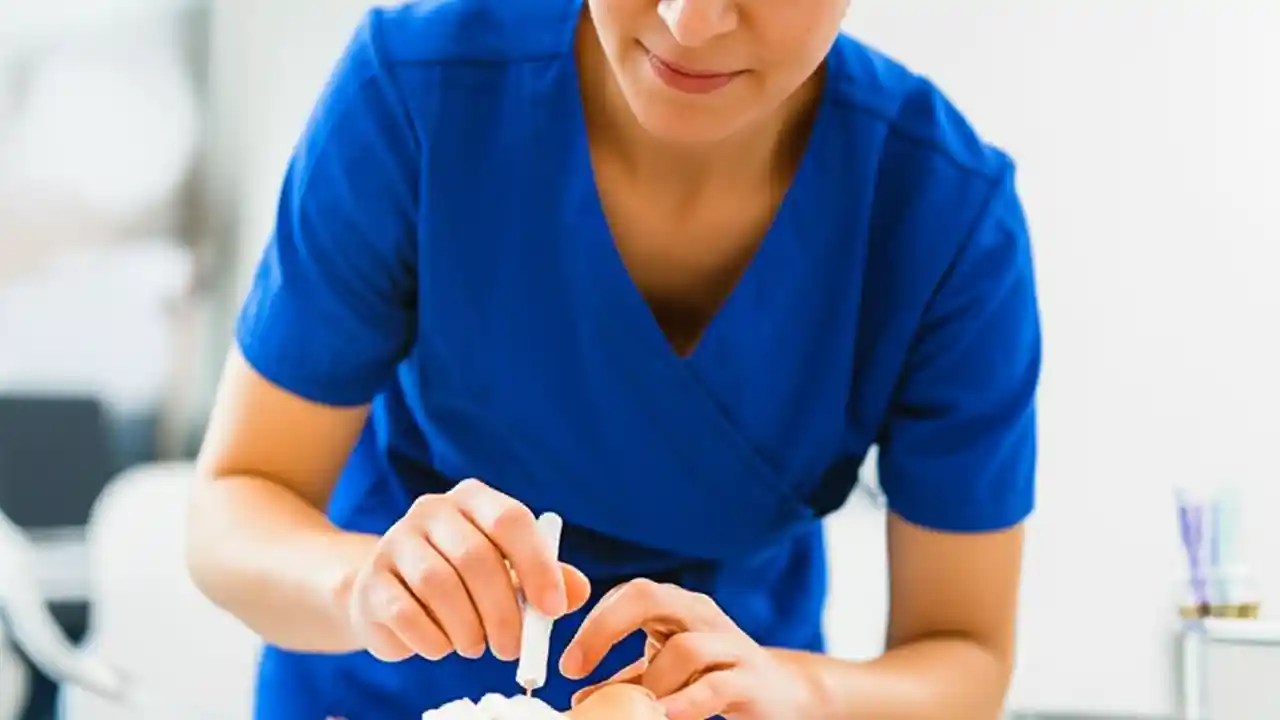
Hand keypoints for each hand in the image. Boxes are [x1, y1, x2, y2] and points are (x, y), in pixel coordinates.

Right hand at [346, 478, 590, 661]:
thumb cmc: (464, 583)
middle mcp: (432, 510)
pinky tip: (443, 646)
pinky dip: (433, 640)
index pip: (510, 519)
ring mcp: (395, 541)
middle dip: (502, 611)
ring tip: (476, 647)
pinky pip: (406, 613)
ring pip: (439, 585)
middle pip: (475, 557)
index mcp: (473, 499)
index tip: (553, 608)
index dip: (536, 565)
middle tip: (512, 648)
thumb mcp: (509, 575)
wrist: (390, 596)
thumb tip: (577, 590)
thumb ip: (545, 579)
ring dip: (467, 628)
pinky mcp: (371, 580)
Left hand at [561, 579, 811, 719]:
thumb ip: (626, 682)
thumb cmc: (714, 676)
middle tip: (577, 666)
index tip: (568, 665)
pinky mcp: (750, 679)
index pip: (628, 594)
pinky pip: (715, 685)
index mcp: (675, 607)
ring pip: (684, 647)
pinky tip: (666, 715)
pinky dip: (687, 702)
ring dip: (652, 683)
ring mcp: (729, 644)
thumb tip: (579, 699)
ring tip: (638, 709)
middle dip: (605, 627)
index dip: (592, 623)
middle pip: (648, 597)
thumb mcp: (664, 675)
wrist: (782, 693)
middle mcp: (700, 615)